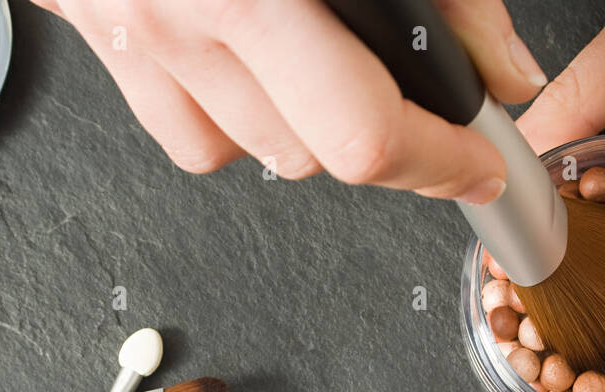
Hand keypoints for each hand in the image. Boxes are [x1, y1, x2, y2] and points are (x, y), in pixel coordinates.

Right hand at [32, 0, 547, 202]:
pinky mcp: (106, 42)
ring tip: (333, 69)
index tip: (478, 163)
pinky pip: (191, 138)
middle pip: (313, 155)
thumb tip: (497, 68)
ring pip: (256, 155)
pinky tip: (258, 70)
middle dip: (383, 141)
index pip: (360, 129)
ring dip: (312, 130)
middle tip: (421, 111)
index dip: (436, 161)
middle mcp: (186, 15)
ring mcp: (138, 35)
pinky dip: (240, 124)